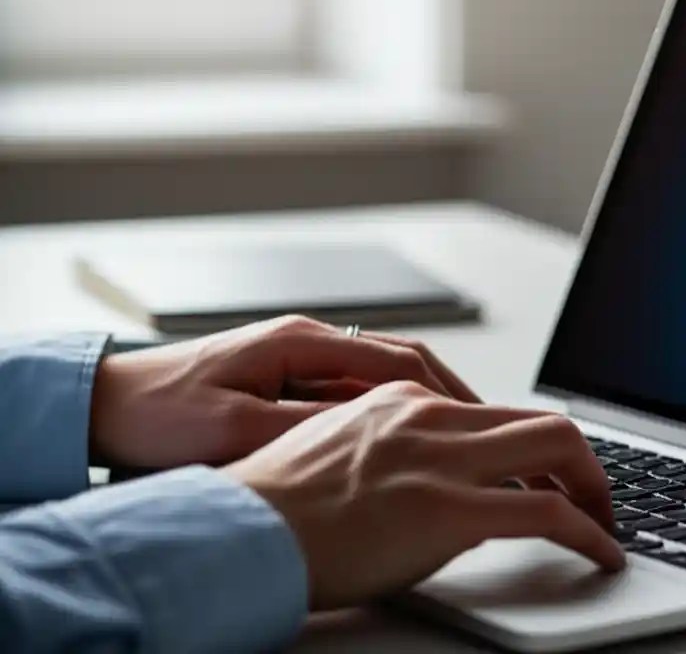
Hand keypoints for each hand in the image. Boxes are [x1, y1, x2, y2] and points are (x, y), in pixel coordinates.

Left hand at [90, 315, 477, 468]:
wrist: (104, 408)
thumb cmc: (156, 413)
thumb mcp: (233, 428)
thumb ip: (305, 427)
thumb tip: (368, 433)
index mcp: (298, 341)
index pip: (397, 360)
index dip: (445, 391)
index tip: (478, 418)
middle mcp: (304, 341)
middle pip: (399, 361)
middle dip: (448, 392)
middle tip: (485, 425)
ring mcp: (296, 359)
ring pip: (380, 376)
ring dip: (421, 402)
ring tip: (456, 433)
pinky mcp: (285, 380)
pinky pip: (353, 390)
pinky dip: (388, 411)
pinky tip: (403, 438)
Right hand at [223, 381, 623, 609]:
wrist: (234, 534)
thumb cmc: (270, 509)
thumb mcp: (335, 455)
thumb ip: (391, 453)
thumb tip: (426, 481)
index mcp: (401, 401)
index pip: (496, 412)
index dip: (537, 449)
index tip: (551, 475)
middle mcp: (429, 417)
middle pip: (542, 420)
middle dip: (582, 462)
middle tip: (593, 499)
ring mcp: (441, 459)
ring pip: (559, 447)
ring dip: (595, 491)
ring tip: (604, 527)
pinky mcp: (448, 509)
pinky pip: (548, 512)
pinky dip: (589, 532)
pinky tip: (601, 554)